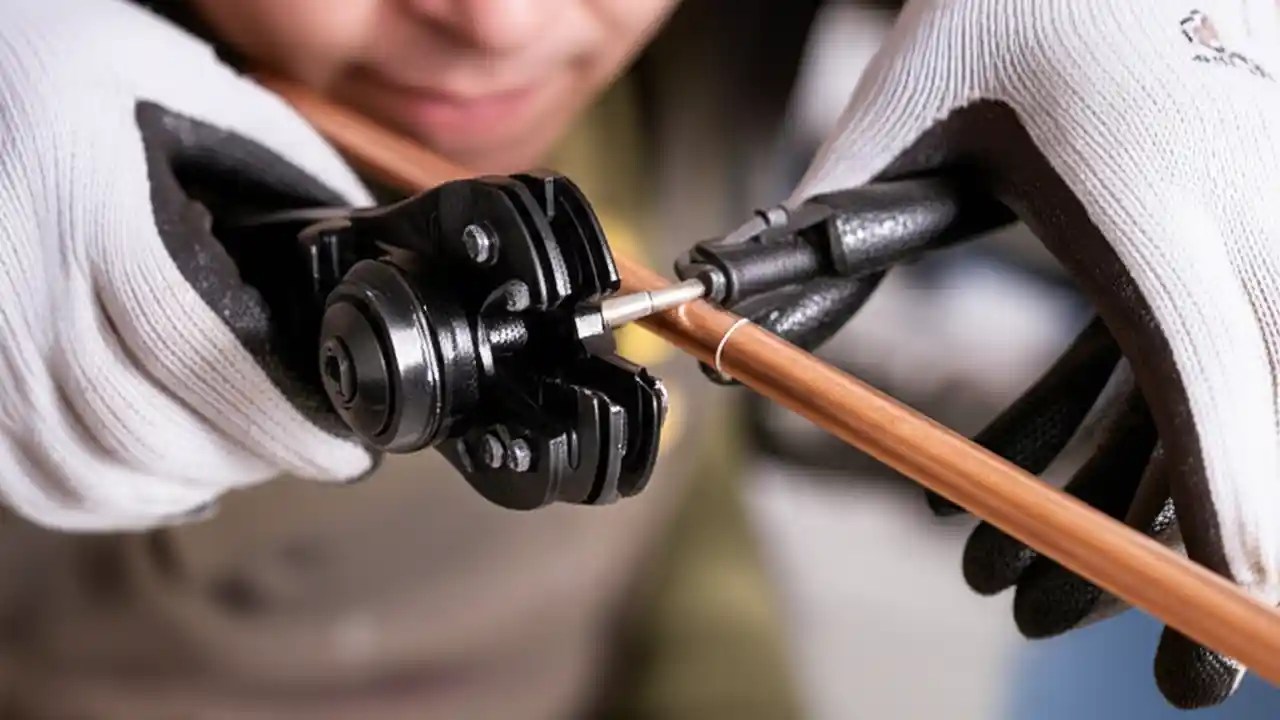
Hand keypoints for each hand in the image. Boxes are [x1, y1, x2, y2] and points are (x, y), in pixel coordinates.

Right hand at [0, 0, 374, 530]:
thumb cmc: (59, 60)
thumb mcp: (182, 79)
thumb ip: (280, 157)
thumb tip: (365, 236)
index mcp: (85, 203)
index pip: (191, 346)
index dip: (274, 419)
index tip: (342, 450)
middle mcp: (15, 279)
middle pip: (140, 426)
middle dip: (244, 458)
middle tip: (305, 451)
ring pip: (82, 467)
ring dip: (181, 485)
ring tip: (244, 461)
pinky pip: (25, 475)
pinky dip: (104, 498)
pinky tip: (158, 478)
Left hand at [791, 0, 1279, 707]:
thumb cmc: (1025, 7)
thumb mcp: (913, 97)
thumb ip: (825, 210)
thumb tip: (728, 291)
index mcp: (1148, 208)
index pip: (1194, 368)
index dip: (1219, 493)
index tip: (1225, 601)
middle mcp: (1241, 230)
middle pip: (1256, 423)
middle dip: (1213, 553)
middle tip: (1170, 677)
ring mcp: (1277, 232)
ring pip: (1252, 403)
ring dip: (1183, 510)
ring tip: (1074, 601)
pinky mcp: (1274, 236)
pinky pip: (1241, 361)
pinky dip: (1187, 439)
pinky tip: (1106, 484)